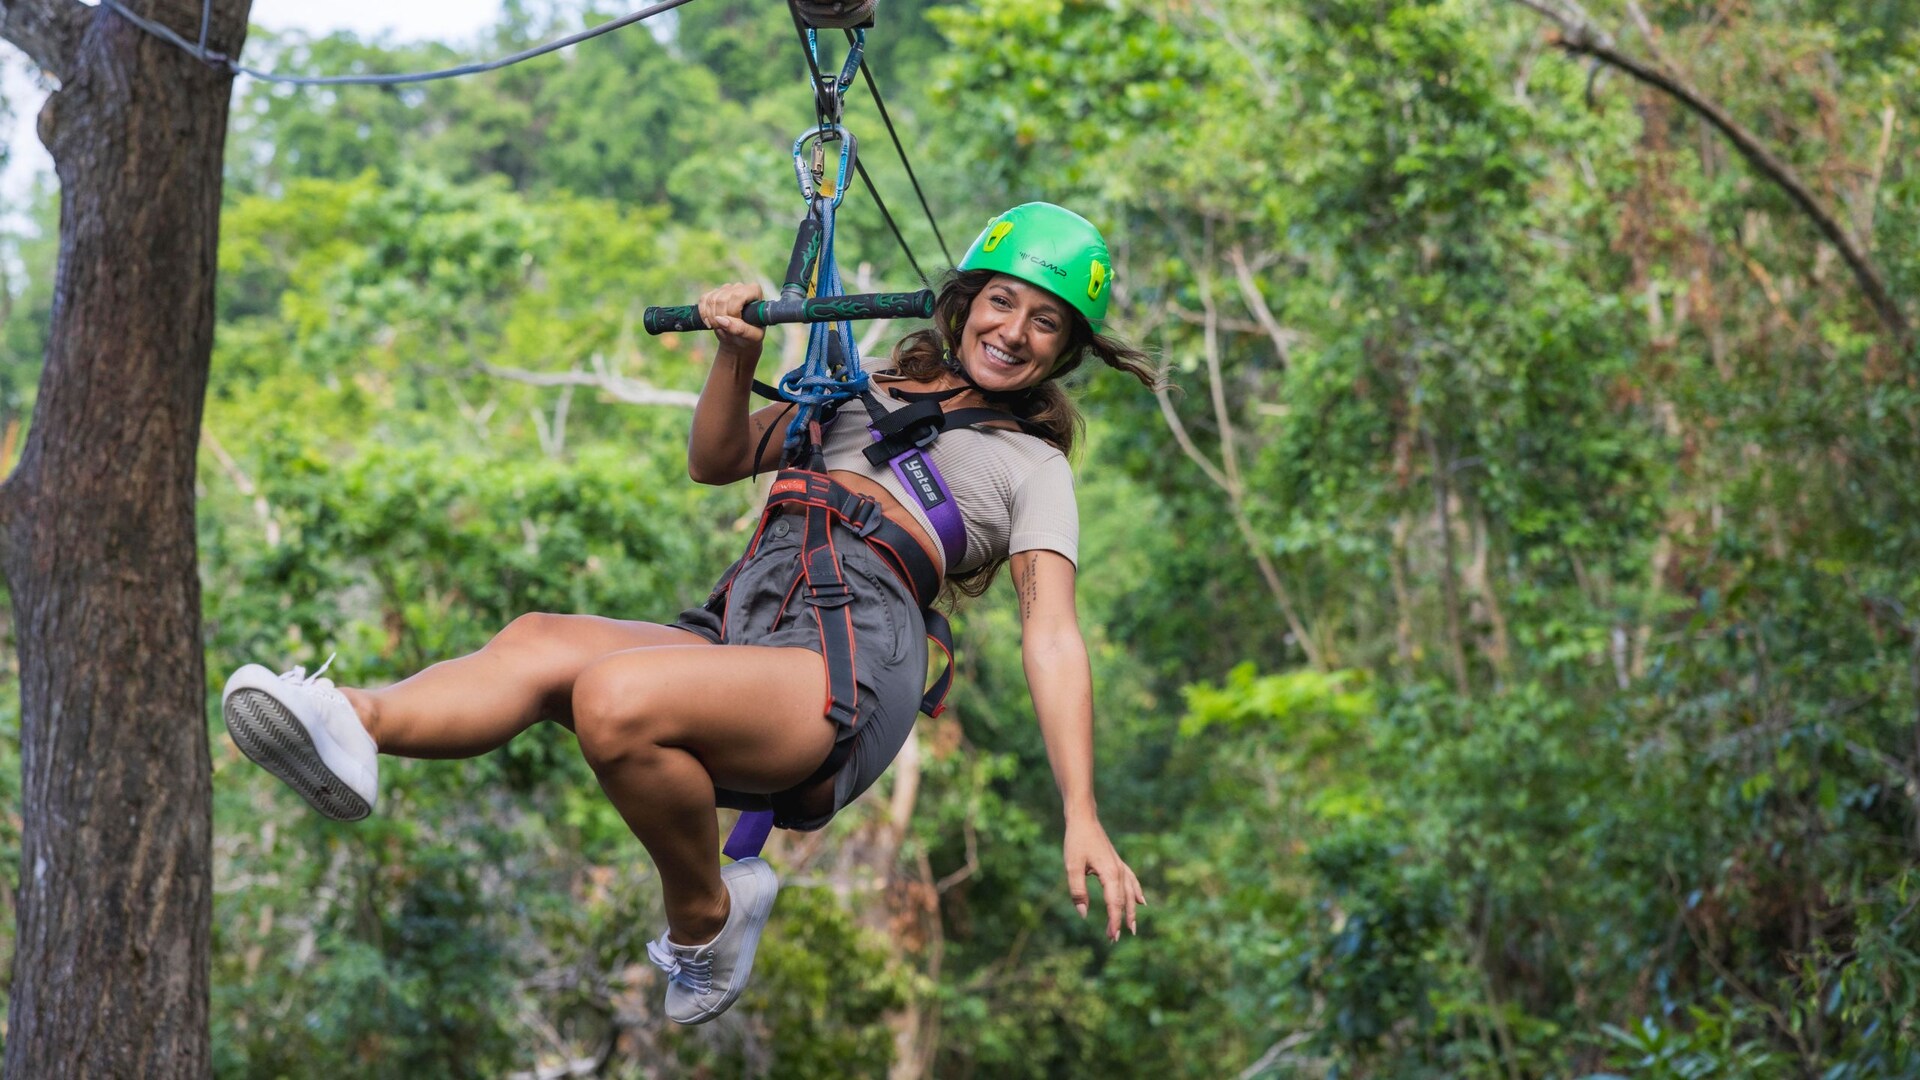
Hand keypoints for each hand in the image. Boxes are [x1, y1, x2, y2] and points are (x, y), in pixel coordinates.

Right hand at [697, 282, 764, 355]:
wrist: (740, 339)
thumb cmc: (750, 337)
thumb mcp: (752, 336)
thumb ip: (740, 329)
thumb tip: (721, 319)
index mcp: (754, 291)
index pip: (737, 296)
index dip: (732, 312)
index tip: (735, 324)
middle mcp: (740, 287)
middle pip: (722, 299)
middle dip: (720, 317)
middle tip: (724, 329)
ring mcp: (726, 289)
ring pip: (711, 300)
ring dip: (711, 317)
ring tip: (719, 327)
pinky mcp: (714, 293)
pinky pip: (703, 300)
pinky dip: (703, 313)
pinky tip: (710, 322)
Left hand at [1064, 815, 1145, 941]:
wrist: (1084, 819)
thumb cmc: (1076, 842)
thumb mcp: (1072, 867)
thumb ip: (1078, 891)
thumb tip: (1083, 914)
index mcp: (1110, 874)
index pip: (1114, 904)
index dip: (1113, 922)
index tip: (1111, 937)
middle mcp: (1119, 872)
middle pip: (1124, 901)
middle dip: (1122, 921)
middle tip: (1116, 939)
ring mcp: (1120, 866)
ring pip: (1131, 893)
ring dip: (1132, 911)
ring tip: (1133, 927)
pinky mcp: (1117, 863)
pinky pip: (1132, 881)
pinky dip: (1137, 893)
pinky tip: (1141, 901)